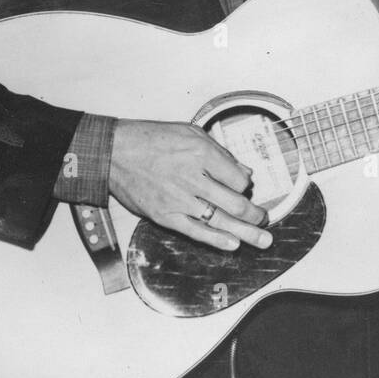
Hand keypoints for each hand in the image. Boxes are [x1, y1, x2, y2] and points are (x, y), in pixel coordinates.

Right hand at [108, 120, 271, 250]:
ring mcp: (179, 200)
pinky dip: (217, 240)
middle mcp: (193, 178)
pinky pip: (195, 232)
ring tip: (262, 240)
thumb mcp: (191, 133)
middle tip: (264, 219)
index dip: (246, 187)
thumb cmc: (151, 139)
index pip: (239, 180)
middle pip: (235, 203)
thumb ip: (220, 153)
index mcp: (202, 154)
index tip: (246, 190)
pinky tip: (233, 244)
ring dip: (246, 232)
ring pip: (220, 220)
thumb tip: (244, 172)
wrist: (114, 152)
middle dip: (255, 215)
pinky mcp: (165, 215)